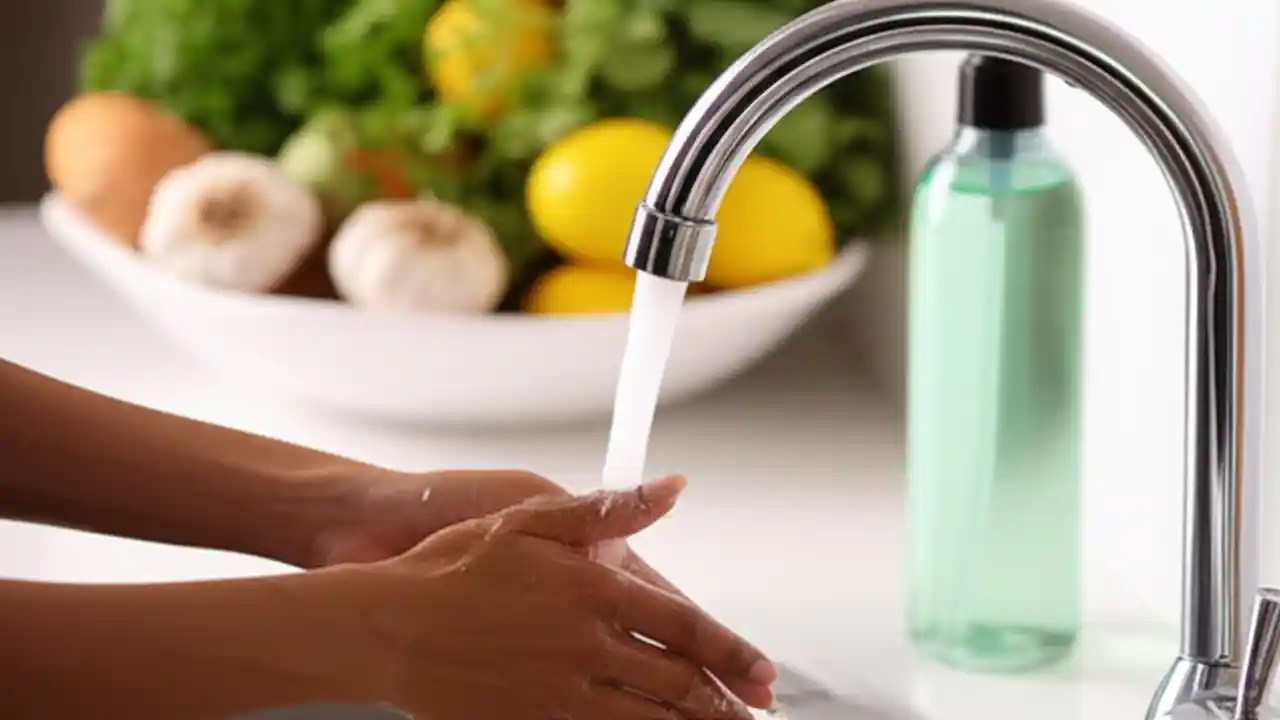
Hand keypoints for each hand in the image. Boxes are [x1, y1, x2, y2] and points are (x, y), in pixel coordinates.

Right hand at [345, 475, 776, 719]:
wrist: (384, 626)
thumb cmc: (453, 566)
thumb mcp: (530, 518)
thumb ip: (610, 508)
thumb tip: (674, 487)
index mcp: (593, 590)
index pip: (686, 627)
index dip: (734, 653)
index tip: (764, 672)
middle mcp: (586, 645)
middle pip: (678, 684)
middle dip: (728, 703)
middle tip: (757, 714)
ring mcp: (560, 693)